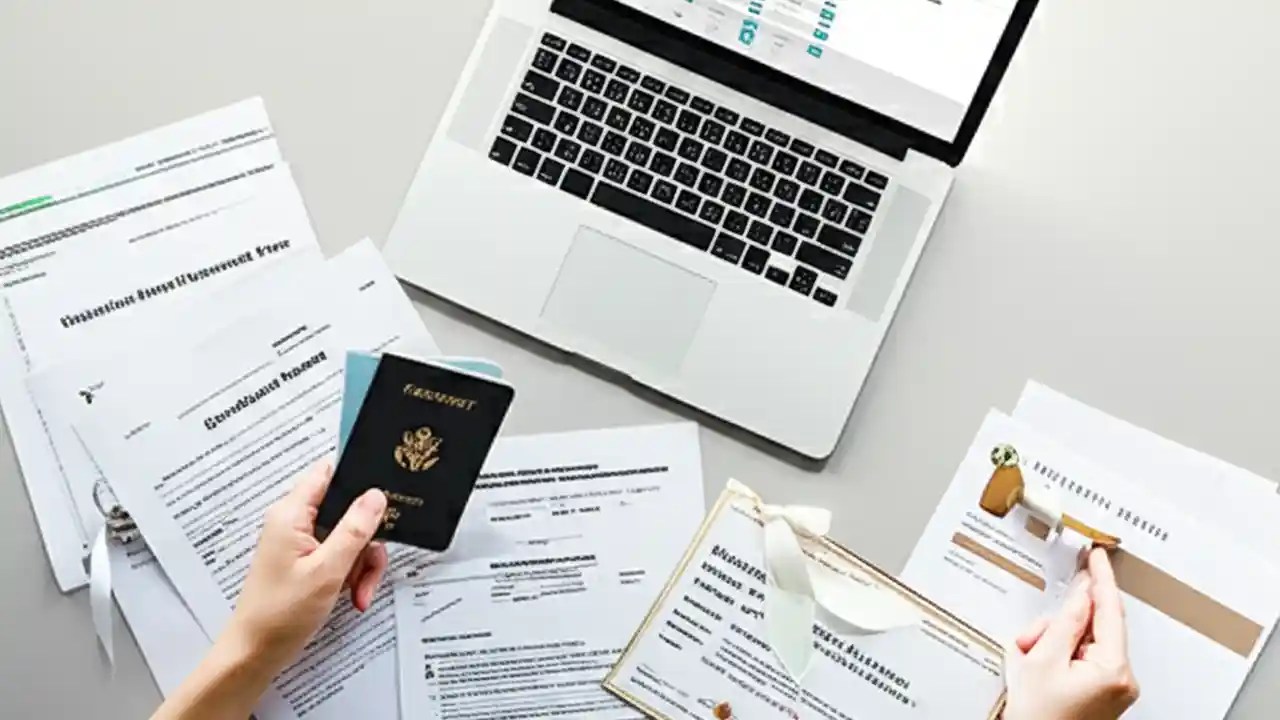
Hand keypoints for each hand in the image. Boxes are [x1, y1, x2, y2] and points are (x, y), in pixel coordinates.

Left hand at [221, 463, 389, 672]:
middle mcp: (294, 523)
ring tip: (360, 590)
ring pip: (349, 536)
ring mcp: (301, 543)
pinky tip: (354, 595)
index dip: (357, 476)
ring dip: (362, 563)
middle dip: (366, 539)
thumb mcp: (327, 570)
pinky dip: (353, 574)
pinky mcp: (307, 561)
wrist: (255, 653)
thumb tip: (375, 496)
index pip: (327, 472)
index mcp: (291, 514)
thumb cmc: (279, 615)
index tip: (383, 491)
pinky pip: (341, 556)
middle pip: (347, 510)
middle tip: (370, 563)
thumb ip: (354, 529)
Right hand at [1003, 548, 1139, 719]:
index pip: (1109, 609)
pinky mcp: (1103, 692)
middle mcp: (1121, 679)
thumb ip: (1065, 622)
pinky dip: (1057, 657)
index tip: (1097, 556)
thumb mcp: (1042, 661)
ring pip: (1081, 642)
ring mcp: (1113, 687)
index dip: (1101, 578)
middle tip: (1033, 640)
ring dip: (1052, 644)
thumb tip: (1081, 594)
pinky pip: (1081, 659)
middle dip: (1057, 627)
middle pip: (1091, 627)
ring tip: (1030, 665)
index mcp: (1113, 669)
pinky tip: (1039, 670)